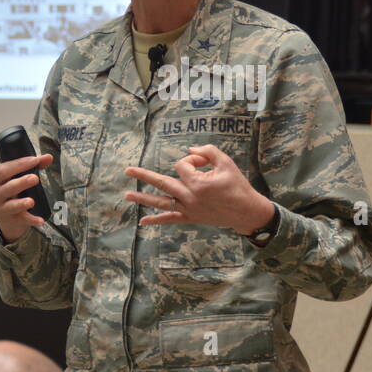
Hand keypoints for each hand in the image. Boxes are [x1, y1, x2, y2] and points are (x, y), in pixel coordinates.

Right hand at [0, 153, 52, 242]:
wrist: (4, 216)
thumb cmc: (12, 191)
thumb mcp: (17, 177)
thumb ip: (33, 166)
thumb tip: (48, 157)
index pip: (5, 169)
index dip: (19, 164)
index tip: (35, 160)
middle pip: (7, 187)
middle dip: (21, 182)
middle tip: (35, 178)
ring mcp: (2, 208)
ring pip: (11, 205)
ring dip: (21, 203)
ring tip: (31, 201)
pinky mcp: (11, 219)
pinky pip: (22, 219)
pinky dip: (31, 220)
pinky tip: (40, 220)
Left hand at [124, 144, 274, 234]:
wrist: (246, 211)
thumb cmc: (237, 185)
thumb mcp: (226, 162)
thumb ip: (207, 151)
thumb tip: (189, 149)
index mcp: (198, 183)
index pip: (183, 165)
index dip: (192, 160)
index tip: (205, 163)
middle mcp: (189, 197)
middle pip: (162, 182)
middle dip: (143, 175)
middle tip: (127, 170)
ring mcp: (188, 209)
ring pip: (161, 202)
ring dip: (143, 198)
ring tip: (126, 196)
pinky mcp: (190, 217)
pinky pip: (170, 219)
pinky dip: (156, 220)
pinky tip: (142, 221)